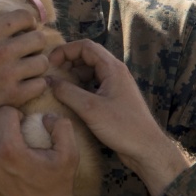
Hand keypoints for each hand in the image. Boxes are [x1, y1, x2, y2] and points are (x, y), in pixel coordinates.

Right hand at [0, 9, 49, 157]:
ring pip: (43, 62)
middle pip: (39, 38)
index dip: (28, 23)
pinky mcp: (14, 96)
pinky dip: (36, 85)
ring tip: (27, 68)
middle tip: (27, 51)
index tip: (25, 31)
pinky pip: (41, 84)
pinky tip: (25, 84)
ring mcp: (8, 75)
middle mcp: (0, 51)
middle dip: (35, 44)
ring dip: (37, 65)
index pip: (25, 16)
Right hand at [48, 40, 191, 195]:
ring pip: (91, 70)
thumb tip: (49, 81)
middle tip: (52, 73)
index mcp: (112, 68)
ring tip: (59, 86)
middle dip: (68, 61)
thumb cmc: (122, 127)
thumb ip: (67, 92)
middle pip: (88, 56)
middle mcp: (115, 72)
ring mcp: (116, 85)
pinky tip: (71, 98)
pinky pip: (95, 84)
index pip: (85, 46)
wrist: (147, 149)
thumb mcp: (90, 109)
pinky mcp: (115, 98)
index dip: (65, 50)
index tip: (50, 63)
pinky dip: (81, 86)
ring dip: (74, 74)